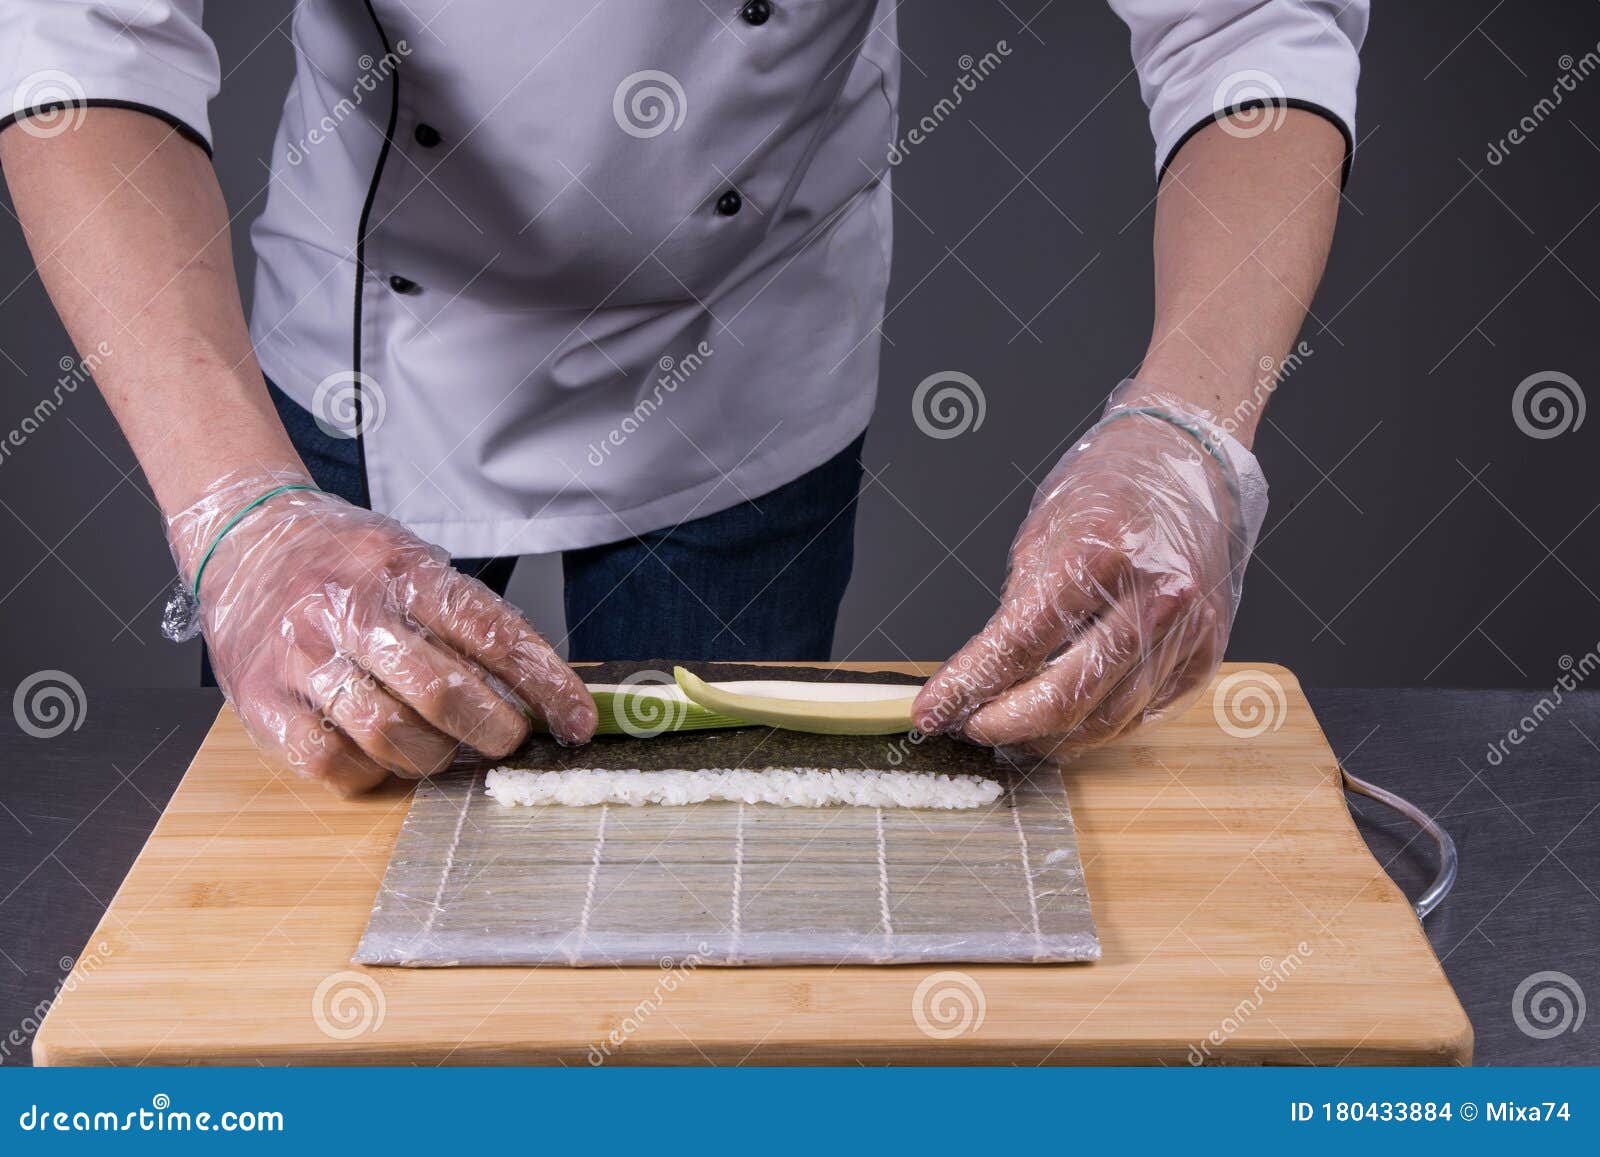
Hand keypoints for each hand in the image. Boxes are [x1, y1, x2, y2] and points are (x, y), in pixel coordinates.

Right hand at [167, 472, 595, 794]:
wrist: (244, 537)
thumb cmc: (344, 560)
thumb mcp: (411, 559)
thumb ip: (465, 617)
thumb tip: (541, 687)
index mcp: (400, 568)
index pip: (492, 632)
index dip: (546, 684)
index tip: (577, 720)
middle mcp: (348, 609)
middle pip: (442, 691)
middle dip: (494, 728)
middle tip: (509, 737)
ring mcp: (299, 656)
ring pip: (389, 733)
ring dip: (437, 755)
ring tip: (448, 747)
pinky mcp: (260, 700)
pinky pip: (329, 760)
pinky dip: (370, 770)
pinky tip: (384, 755)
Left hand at [913, 399, 1248, 760]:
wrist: (1185, 460)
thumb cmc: (1108, 489)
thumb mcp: (1041, 537)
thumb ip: (1014, 615)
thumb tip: (979, 680)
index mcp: (1100, 556)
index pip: (1018, 646)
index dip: (967, 688)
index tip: (931, 712)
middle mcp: (1153, 598)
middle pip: (1066, 700)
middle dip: (1003, 725)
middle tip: (970, 726)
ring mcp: (1188, 631)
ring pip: (1105, 722)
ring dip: (1048, 737)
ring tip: (1011, 729)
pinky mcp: (1207, 654)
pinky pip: (1142, 715)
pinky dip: (1097, 724)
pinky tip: (1065, 719)